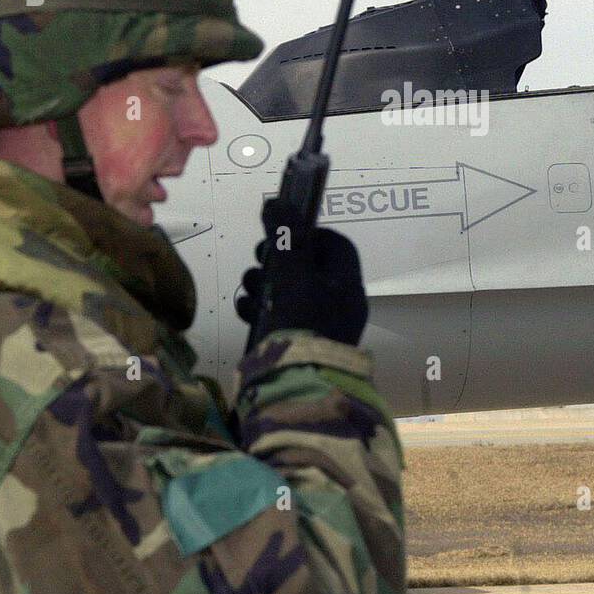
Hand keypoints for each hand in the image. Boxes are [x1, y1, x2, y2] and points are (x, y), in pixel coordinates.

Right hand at [235, 197, 368, 348]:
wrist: (296, 393)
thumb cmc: (303, 327)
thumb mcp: (294, 277)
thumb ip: (286, 239)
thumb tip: (276, 200)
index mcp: (347, 286)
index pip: (335, 245)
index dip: (308, 232)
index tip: (282, 231)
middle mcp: (337, 304)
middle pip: (306, 266)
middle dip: (278, 258)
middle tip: (259, 257)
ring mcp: (316, 326)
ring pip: (287, 290)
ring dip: (264, 282)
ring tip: (250, 286)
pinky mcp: (294, 344)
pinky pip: (277, 316)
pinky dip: (260, 308)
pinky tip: (246, 310)